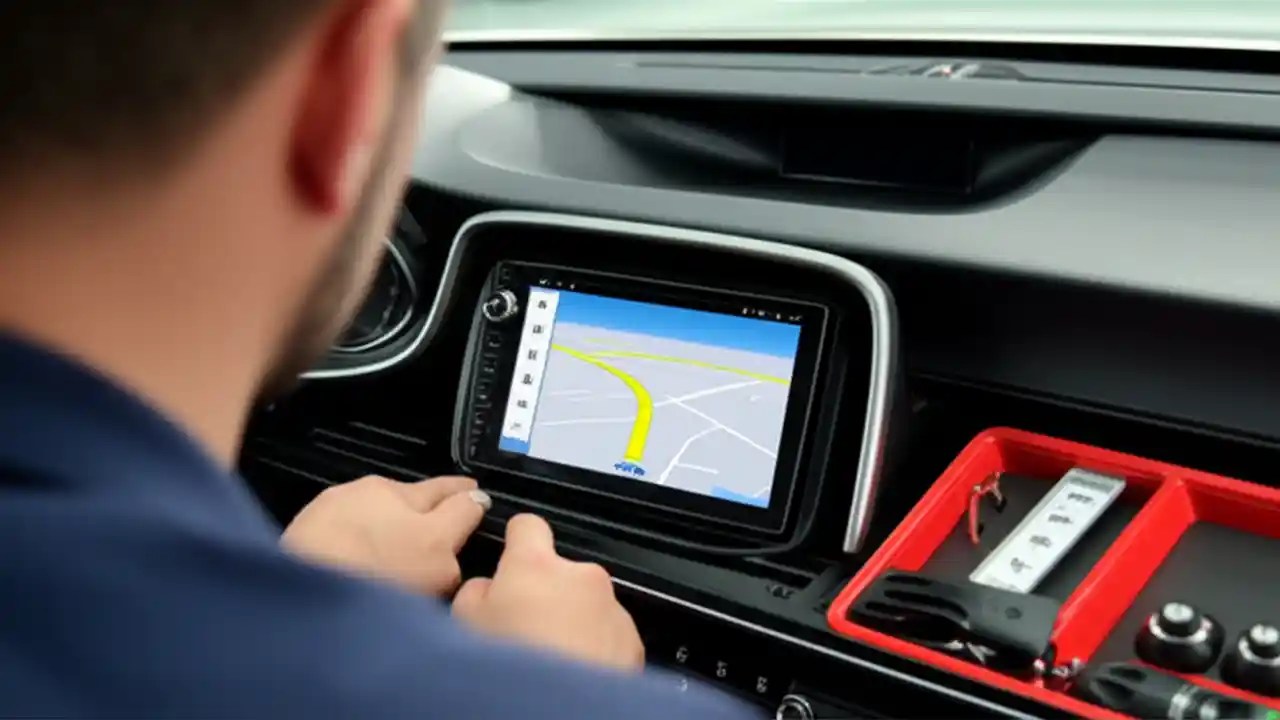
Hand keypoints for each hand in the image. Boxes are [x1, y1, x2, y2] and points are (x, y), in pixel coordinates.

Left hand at [282, 475, 489, 596]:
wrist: (295, 595)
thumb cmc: (372, 575)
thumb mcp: (438, 557)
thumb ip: (460, 520)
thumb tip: (474, 500)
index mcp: (403, 492)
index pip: (444, 487)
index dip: (465, 493)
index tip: (474, 493)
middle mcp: (365, 491)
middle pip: (404, 500)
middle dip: (419, 511)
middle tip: (434, 533)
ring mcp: (330, 510)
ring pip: (368, 516)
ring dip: (380, 529)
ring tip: (389, 560)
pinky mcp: (301, 534)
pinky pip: (339, 536)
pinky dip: (351, 547)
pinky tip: (353, 568)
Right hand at [452, 514, 644, 671]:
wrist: (561, 713)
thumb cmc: (512, 670)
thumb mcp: (465, 625)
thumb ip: (476, 592)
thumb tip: (488, 587)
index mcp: (535, 566)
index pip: (528, 526)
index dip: (517, 539)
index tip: (513, 551)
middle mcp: (581, 578)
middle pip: (560, 573)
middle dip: (546, 594)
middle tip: (525, 631)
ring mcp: (611, 608)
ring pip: (586, 605)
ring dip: (572, 623)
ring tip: (550, 660)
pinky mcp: (632, 641)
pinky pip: (609, 634)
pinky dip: (594, 648)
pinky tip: (575, 674)